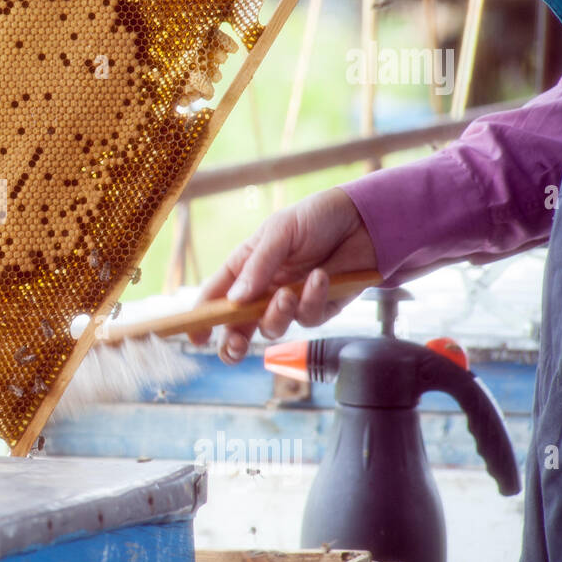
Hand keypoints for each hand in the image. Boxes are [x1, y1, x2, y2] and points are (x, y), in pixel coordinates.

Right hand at [187, 188, 379, 363]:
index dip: (202, 317)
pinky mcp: (320, 307)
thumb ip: (257, 266)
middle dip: (234, 341)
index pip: (216, 296)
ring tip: (288, 293)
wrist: (365, 219)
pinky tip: (321, 278)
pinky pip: (309, 318)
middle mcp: (264, 288)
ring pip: (273, 327)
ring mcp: (291, 301)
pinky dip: (313, 300)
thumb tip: (235, 300)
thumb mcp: (279, 232)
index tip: (196, 336)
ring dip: (277, 315)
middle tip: (236, 345)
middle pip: (239, 326)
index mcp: (246, 267)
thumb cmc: (317, 217)